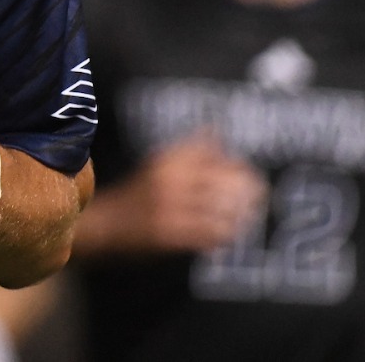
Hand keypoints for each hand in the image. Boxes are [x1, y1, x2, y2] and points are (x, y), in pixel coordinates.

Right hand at [104, 133, 267, 253]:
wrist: (106, 222)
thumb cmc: (140, 191)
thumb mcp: (161, 162)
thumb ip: (191, 149)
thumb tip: (217, 128)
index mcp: (169, 159)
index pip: (217, 157)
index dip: (241, 167)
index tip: (253, 176)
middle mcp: (168, 180)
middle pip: (224, 184)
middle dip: (248, 193)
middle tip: (259, 199)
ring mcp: (167, 209)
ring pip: (221, 212)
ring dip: (239, 217)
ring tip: (246, 218)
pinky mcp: (168, 236)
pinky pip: (209, 236)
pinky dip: (223, 236)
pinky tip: (226, 235)